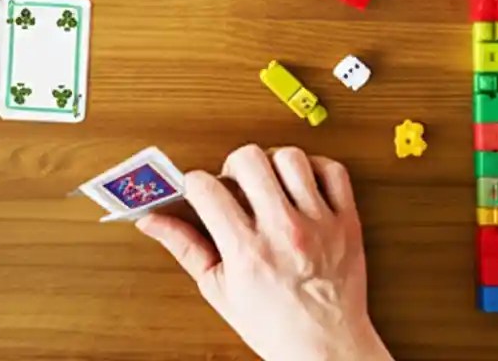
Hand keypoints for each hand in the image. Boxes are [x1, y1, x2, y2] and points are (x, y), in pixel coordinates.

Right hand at [137, 146, 391, 360]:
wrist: (327, 348)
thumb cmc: (273, 324)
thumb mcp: (217, 289)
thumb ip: (183, 247)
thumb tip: (150, 220)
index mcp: (246, 251)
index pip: (205, 187)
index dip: (194, 183)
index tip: (199, 192)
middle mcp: (283, 232)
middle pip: (248, 158)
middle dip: (232, 166)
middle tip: (235, 187)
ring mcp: (319, 224)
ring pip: (290, 157)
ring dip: (273, 165)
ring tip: (269, 187)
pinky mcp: (347, 221)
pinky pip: (333, 170)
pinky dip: (315, 169)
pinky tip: (301, 188)